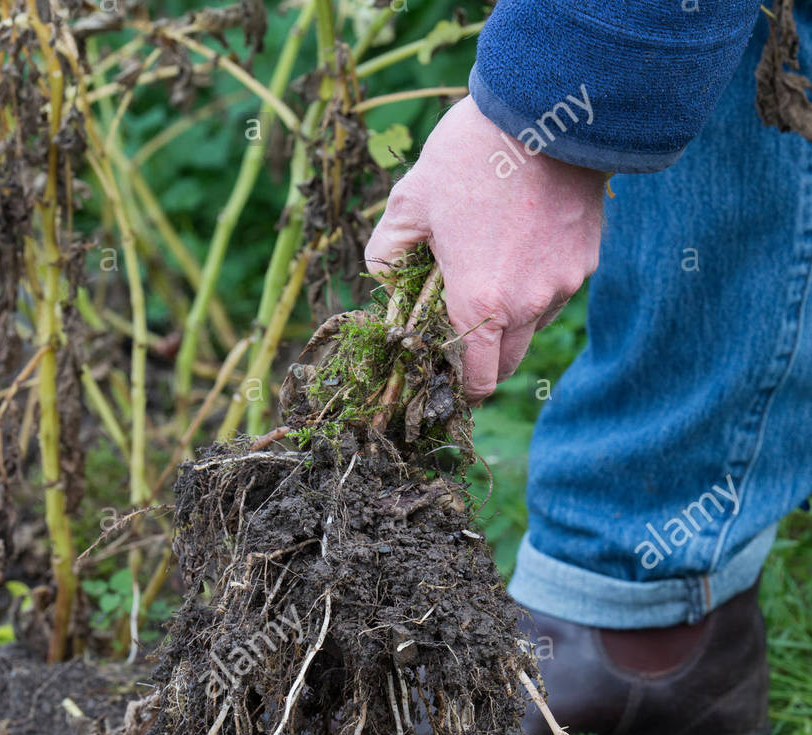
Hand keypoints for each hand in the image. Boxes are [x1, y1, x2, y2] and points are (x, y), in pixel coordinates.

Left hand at [365, 96, 605, 401]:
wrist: (547, 109)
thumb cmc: (470, 155)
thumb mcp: (409, 200)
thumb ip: (387, 254)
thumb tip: (386, 283)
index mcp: (481, 304)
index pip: (478, 381)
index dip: (461, 387)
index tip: (447, 374)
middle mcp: (528, 306)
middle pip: (507, 364)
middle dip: (483, 356)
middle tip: (460, 320)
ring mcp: (563, 284)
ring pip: (532, 325)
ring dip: (511, 314)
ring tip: (491, 262)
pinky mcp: (587, 260)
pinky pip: (556, 288)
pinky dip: (537, 280)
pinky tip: (521, 239)